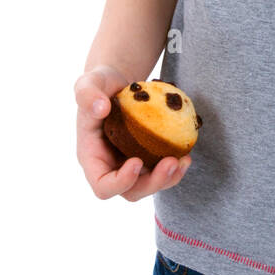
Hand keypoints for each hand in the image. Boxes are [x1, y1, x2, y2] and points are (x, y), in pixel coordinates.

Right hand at [73, 65, 191, 202]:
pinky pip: (161, 171)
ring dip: (169, 179)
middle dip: (153, 183)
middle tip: (172, 162)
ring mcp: (130, 164)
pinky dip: (175, 167)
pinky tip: (187, 154)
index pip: (102, 185)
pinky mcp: (147, 157)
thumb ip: (87, 94)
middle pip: (131, 192)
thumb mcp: (88, 83)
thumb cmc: (100, 83)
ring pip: (150, 185)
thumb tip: (101, 108)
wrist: (117, 83)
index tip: (137, 162)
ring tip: (184, 160)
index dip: (120, 182)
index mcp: (92, 157)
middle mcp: (111, 166)